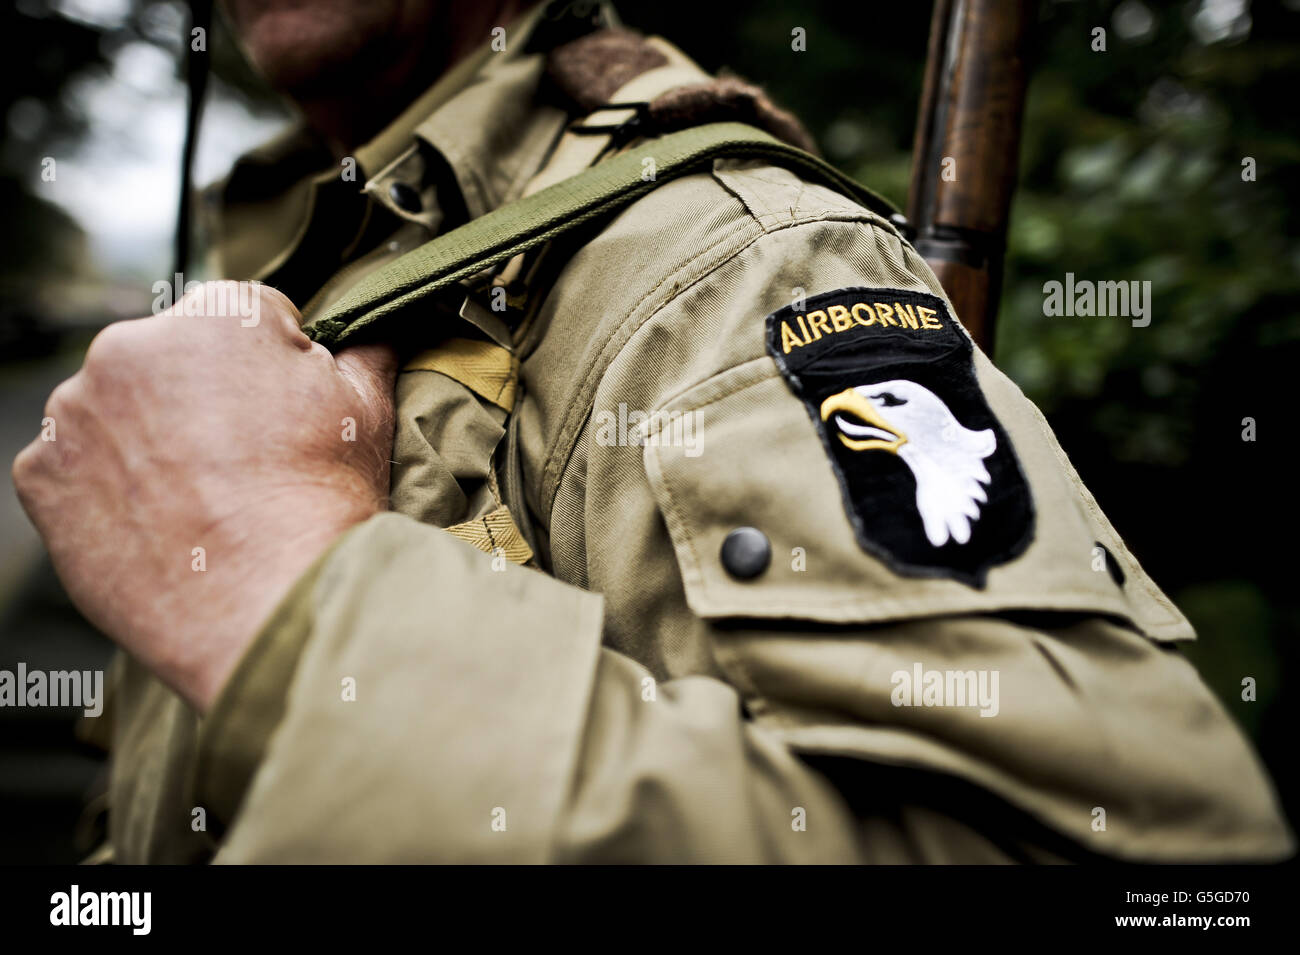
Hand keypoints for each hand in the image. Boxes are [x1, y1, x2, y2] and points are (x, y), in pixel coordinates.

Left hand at [12, 282, 396, 711]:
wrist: (270, 607)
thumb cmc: (324, 505)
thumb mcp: (370, 411)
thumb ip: (365, 349)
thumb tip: (373, 331)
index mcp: (218, 314)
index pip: (249, 319)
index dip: (277, 370)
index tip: (287, 420)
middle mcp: (132, 344)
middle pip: (176, 360)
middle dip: (205, 399)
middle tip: (246, 468)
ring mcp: (75, 409)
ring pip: (121, 410)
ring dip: (151, 440)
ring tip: (202, 504)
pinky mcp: (40, 474)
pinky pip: (77, 466)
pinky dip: (109, 490)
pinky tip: (159, 525)